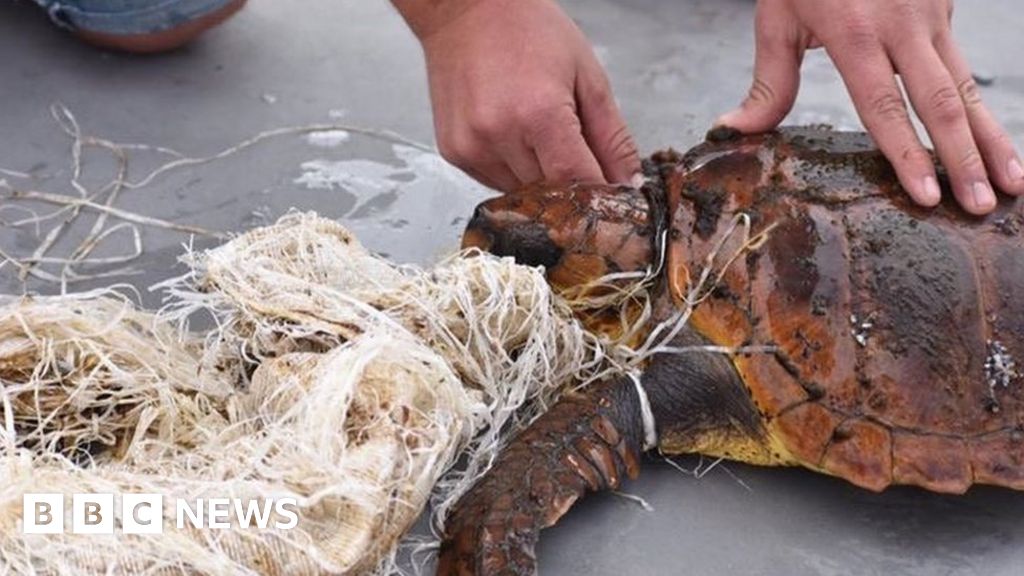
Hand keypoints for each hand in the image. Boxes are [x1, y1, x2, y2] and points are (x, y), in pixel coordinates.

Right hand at [397, 0, 639, 191]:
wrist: (465, 11)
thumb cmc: (528, 30)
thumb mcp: (587, 75)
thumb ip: (612, 137)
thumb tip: (627, 183)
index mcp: (539, 113)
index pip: (578, 180)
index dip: (600, 191)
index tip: (612, 191)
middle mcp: (499, 135)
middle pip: (551, 192)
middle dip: (571, 179)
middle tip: (574, 147)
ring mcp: (472, 147)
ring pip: (523, 193)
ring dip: (540, 177)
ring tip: (538, 132)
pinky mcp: (454, 153)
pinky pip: (495, 182)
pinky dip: (513, 170)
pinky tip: (513, 134)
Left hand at [718, 0, 1023, 214]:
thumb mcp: (778, 17)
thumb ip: (768, 80)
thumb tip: (733, 130)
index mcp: (854, 31)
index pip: (884, 105)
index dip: (908, 153)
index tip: (927, 195)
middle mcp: (902, 25)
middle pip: (939, 102)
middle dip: (964, 159)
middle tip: (978, 206)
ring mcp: (931, 16)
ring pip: (967, 88)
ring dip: (991, 140)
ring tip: (1011, 186)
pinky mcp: (946, 11)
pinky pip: (967, 70)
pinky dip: (985, 113)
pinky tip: (999, 148)